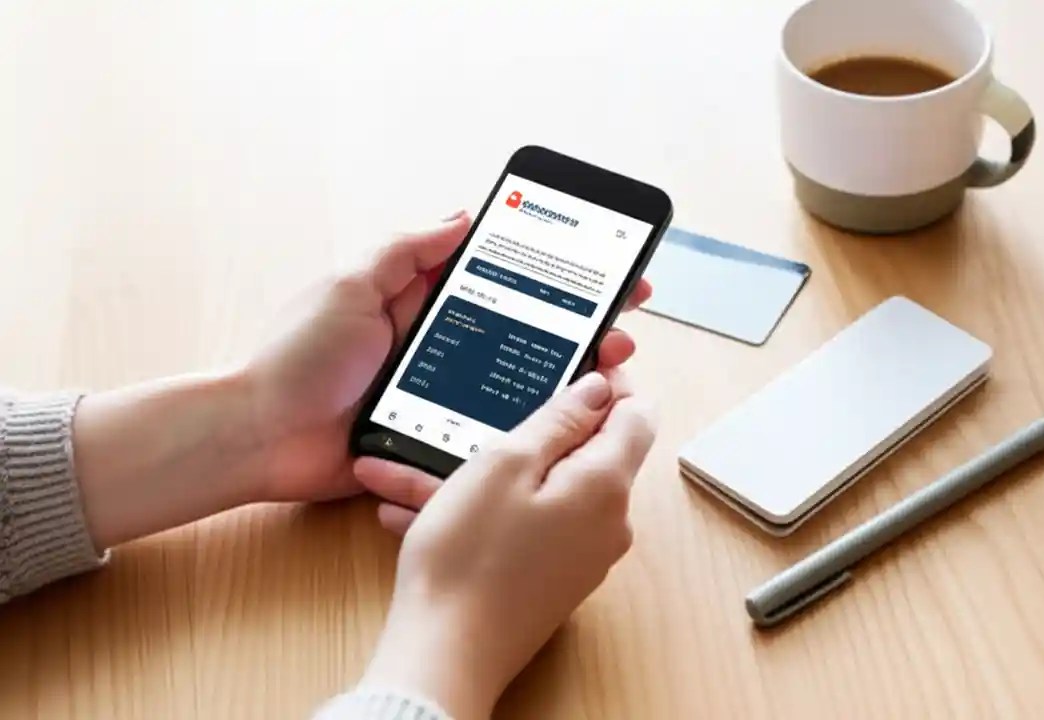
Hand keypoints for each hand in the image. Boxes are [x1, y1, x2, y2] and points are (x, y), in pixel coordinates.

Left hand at [242, 212, 651, 503]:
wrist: (259, 439)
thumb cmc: (298, 360)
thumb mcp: (349, 286)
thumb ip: (405, 251)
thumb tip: (462, 216)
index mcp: (419, 302)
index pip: (501, 278)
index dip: (552, 274)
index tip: (601, 269)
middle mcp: (438, 346)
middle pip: (524, 330)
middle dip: (579, 325)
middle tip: (624, 323)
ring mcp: (440, 393)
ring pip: (517, 381)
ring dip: (567, 374)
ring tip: (608, 369)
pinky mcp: (435, 436)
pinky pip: (490, 427)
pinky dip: (529, 423)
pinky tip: (567, 419)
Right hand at [356, 370, 654, 718]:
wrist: (444, 657)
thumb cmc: (468, 559)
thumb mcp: (507, 462)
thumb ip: (560, 419)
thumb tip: (598, 389)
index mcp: (606, 484)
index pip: (637, 414)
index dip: (610, 380)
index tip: (575, 361)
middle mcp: (607, 522)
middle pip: (588, 450)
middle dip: (531, 427)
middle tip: (476, 411)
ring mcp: (582, 555)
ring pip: (543, 488)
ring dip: (487, 470)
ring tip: (412, 466)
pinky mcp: (551, 578)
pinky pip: (525, 523)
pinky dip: (483, 509)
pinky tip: (418, 508)